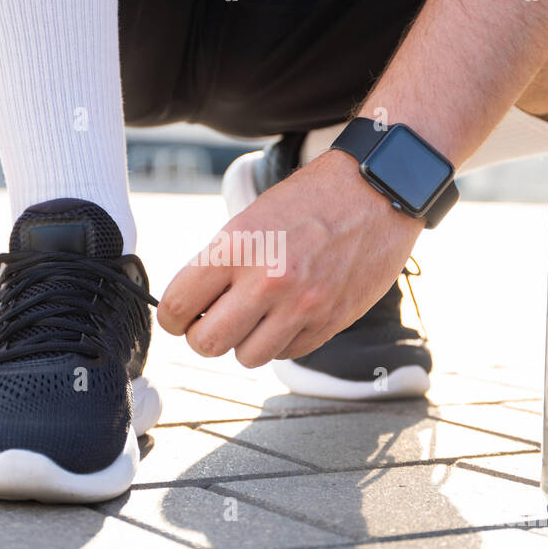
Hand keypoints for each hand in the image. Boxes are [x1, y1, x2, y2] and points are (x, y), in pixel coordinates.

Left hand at [158, 149, 421, 366]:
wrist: (376, 191)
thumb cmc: (311, 200)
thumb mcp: (251, 219)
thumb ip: (222, 263)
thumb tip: (193, 308)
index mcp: (237, 246)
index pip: (178, 305)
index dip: (171, 318)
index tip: (178, 317)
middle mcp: (267, 280)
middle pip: (206, 343)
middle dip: (203, 337)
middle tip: (213, 323)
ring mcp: (301, 305)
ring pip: (247, 357)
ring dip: (245, 342)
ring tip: (255, 317)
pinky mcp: (329, 322)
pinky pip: (286, 353)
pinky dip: (281, 341)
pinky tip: (288, 315)